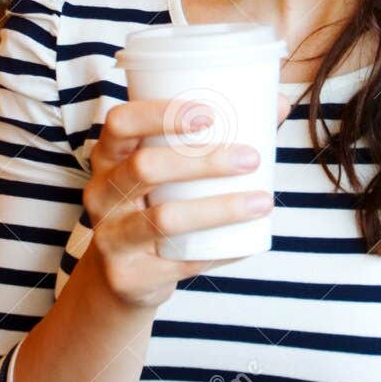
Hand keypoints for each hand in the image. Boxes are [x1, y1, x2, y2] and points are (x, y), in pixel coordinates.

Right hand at [76, 92, 291, 310]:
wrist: (119, 279)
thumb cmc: (153, 205)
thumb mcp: (168, 170)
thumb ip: (217, 137)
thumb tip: (280, 102)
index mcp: (108, 157)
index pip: (121, 122)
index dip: (161, 114)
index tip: (209, 114)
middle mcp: (100, 194)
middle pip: (145, 167)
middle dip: (204, 161)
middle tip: (252, 158)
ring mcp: (109, 237)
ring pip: (165, 219)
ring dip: (220, 209)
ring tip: (262, 201)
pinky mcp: (127, 276)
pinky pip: (180, 262)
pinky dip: (220, 251)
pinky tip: (247, 242)